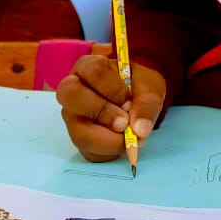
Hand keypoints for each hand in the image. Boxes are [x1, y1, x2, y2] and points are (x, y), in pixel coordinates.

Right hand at [57, 45, 165, 161]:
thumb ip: (147, 103)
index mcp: (88, 67)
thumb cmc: (137, 87)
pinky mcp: (77, 137)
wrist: (135, 101)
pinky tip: (122, 142)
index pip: (92, 71)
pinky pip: (88, 150)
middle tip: (124, 123)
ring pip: (78, 131)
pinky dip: (109, 151)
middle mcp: (72, 89)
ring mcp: (72, 115)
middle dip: (101, 112)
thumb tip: (139, 129)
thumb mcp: (150, 87)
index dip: (112, 89)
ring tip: (128, 137)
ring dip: (107, 139)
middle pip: (70, 95)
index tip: (129, 101)